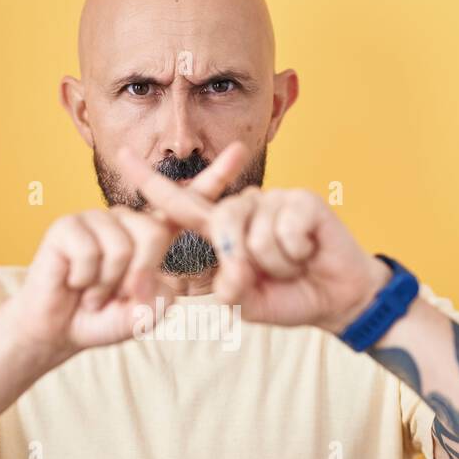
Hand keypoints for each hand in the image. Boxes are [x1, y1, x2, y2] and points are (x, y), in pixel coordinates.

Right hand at [12, 142, 251, 363]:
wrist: (59, 330)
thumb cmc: (105, 318)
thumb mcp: (145, 313)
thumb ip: (162, 296)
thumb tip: (162, 274)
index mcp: (153, 235)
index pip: (187, 204)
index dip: (214, 178)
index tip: (240, 150)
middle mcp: (128, 220)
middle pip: (155, 233)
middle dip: (140, 275)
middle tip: (119, 297)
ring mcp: (97, 219)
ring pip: (122, 247)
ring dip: (108, 284)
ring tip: (94, 292)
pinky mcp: (68, 225)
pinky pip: (90, 253)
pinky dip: (86, 280)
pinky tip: (75, 283)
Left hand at [112, 148, 390, 334]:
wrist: (336, 300)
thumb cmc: (288, 297)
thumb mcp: (247, 302)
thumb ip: (226, 288)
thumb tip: (228, 272)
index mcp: (220, 230)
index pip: (180, 205)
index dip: (151, 183)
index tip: (122, 156)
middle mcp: (242, 207)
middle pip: (219, 224)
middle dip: (241, 263)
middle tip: (269, 277)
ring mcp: (272, 200)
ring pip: (253, 234)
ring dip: (275, 264)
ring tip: (291, 263)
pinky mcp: (302, 200)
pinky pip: (284, 231)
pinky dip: (295, 253)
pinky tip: (308, 250)